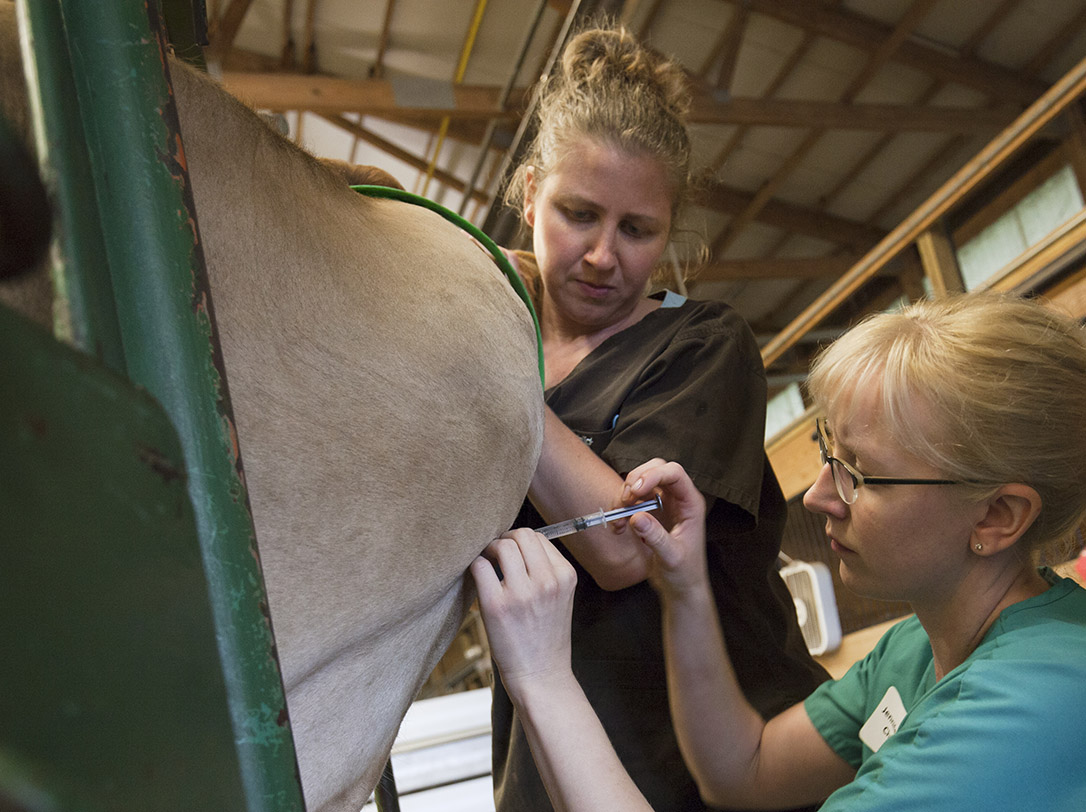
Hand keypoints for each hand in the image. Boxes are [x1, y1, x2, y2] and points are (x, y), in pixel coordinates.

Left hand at [471, 529, 577, 693]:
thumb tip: (518, 543)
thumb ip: (547, 569)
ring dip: (491, 550)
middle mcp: (547, 581)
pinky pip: (480, 566)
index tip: (512, 553)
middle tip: (497, 554)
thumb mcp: (561, 597)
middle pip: (521, 535)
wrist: (540, 675)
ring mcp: (521, 592)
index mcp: (565, 575)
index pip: (539, 536)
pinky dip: (477, 566)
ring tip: (488, 564)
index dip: (521, 541)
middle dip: (506, 540)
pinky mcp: (496, 605)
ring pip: (501, 546)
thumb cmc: (546, 636)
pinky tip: (480, 579)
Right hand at [621, 459, 709, 598]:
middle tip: (625, 500)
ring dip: (625, 494)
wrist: (680, 588)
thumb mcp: (672, 557)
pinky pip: (633, 499)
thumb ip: (656, 537)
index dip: (654, 475)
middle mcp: (678, 499)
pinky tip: (618, 525)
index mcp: (690, 504)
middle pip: (656, 469)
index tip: (636, 491)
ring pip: (641, 481)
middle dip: (636, 480)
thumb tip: (637, 517)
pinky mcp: (651, 512)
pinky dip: (621, 507)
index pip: (675, 473)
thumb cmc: (685, 573)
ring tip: (618, 516)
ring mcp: (663, 504)